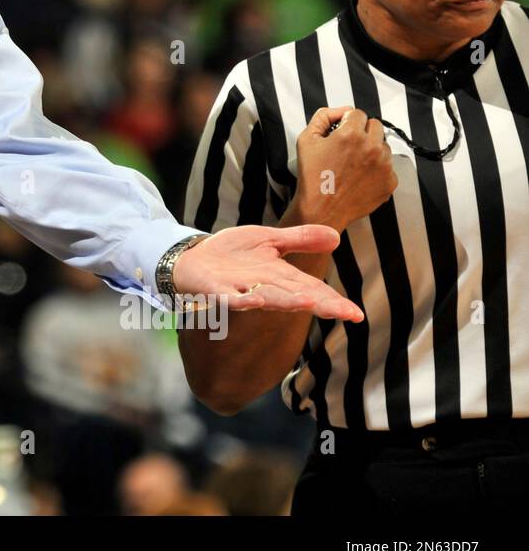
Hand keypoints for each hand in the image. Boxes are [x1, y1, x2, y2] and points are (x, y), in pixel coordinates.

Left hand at [170, 224, 363, 321]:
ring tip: (311, 302)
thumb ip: (299, 240)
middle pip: (296, 296)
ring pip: (269, 298)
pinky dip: (244, 300)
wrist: (193, 257)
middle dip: (321, 304)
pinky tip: (256, 301)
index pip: (311, 288)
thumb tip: (336, 236)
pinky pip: (232, 298)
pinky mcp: (218, 291)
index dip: (333, 300)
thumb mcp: (269, 239)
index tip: (357, 313)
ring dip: (288, 301)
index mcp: (279, 276)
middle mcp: (264, 286)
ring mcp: (241, 291)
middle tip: (347, 314)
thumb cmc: (232, 253)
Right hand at [290, 106, 397, 231]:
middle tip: (348, 148)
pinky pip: (389, 167)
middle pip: (375, 126)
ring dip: (372, 150)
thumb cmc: (312, 176)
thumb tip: (341, 111)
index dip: (347, 122)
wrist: (321, 209)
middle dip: (362, 133)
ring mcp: (384, 165)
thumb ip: (323, 117)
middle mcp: (372, 147)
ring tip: (354, 164)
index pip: (358, 114)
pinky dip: (377, 169)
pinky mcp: (390, 182)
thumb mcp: (306, 139)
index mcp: (351, 134)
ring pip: (384, 146)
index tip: (341, 133)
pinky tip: (361, 177)